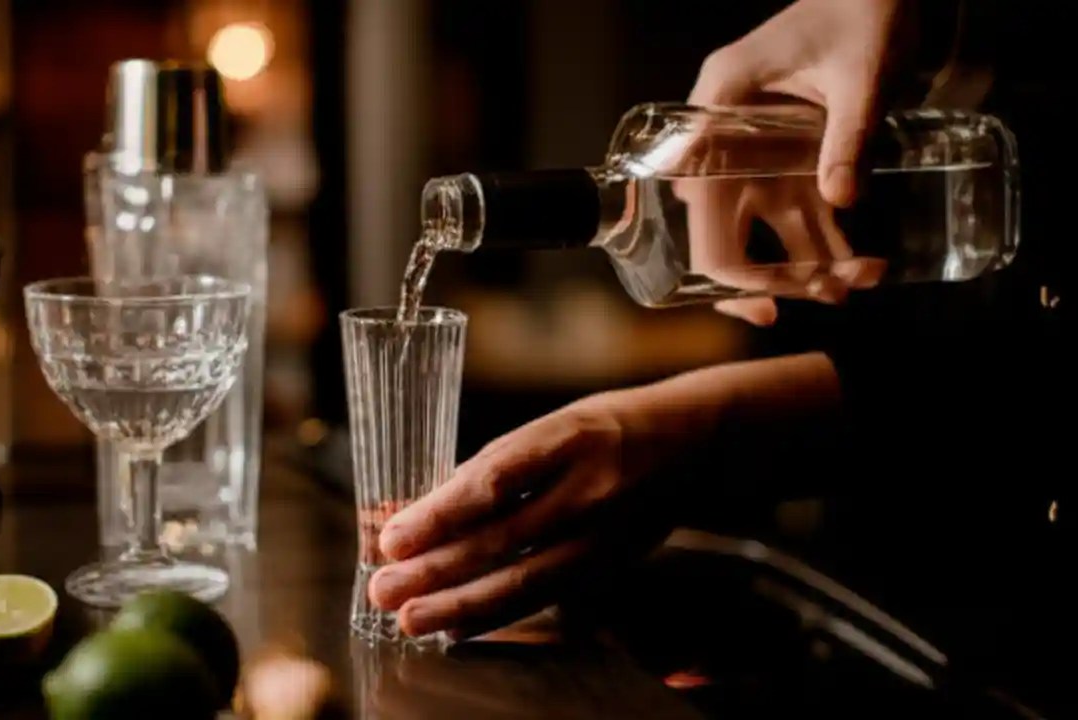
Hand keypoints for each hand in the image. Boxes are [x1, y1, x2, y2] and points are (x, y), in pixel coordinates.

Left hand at [368, 354, 840, 638]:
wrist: (693, 445)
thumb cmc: (603, 428)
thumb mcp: (548, 428)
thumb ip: (484, 470)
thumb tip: (409, 510)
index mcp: (567, 437)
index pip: (494, 480)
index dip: (440, 512)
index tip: (393, 536)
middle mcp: (589, 489)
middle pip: (503, 539)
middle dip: (436, 570)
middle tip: (384, 588)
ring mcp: (604, 535)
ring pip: (525, 580)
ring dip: (460, 604)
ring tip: (410, 619)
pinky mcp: (610, 567)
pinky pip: (546, 597)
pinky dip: (498, 614)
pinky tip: (457, 625)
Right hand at [687, 0, 917, 323]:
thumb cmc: (862, 12)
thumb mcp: (861, 73)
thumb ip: (849, 134)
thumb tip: (841, 201)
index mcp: (718, 104)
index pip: (700, 204)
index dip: (726, 264)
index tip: (767, 299)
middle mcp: (724, 134)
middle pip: (720, 228)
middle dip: (767, 277)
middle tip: (822, 298)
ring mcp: (753, 148)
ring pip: (763, 226)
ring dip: (805, 263)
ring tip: (859, 281)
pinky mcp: (786, 153)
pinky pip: (794, 209)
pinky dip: (824, 240)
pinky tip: (860, 263)